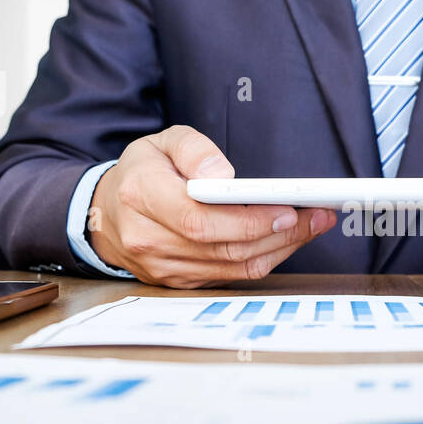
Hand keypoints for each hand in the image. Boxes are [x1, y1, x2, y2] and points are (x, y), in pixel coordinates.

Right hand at [88, 125, 335, 286]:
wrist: (106, 213)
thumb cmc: (143, 172)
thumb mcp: (163, 141)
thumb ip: (195, 149)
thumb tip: (223, 176)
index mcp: (141, 196)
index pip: (200, 219)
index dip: (248, 220)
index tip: (288, 209)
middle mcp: (148, 239)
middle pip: (224, 247)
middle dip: (279, 234)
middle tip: (316, 216)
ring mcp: (162, 267)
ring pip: (232, 267)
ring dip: (280, 248)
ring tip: (313, 225)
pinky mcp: (178, 282)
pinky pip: (230, 277)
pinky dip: (264, 258)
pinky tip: (287, 239)